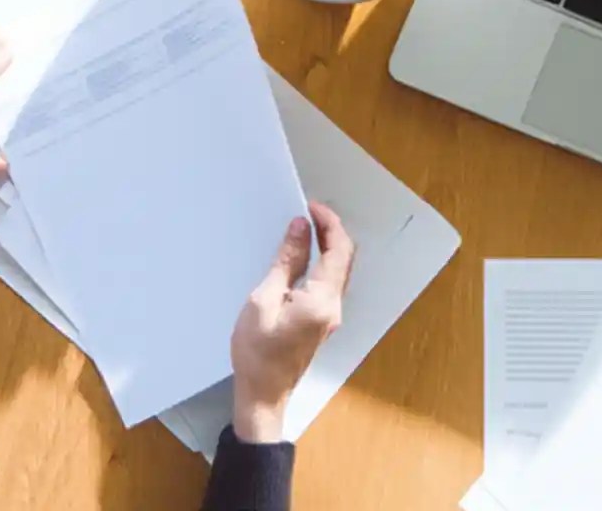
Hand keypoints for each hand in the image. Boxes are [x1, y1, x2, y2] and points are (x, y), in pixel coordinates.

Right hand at [230, 201, 353, 442]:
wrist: (263, 394)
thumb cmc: (257, 352)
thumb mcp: (264, 300)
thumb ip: (285, 262)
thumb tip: (300, 229)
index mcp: (322, 300)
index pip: (338, 251)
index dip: (329, 223)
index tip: (311, 206)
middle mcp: (334, 307)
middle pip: (344, 259)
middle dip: (330, 231)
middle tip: (307, 213)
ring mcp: (331, 316)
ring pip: (339, 272)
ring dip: (327, 247)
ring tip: (303, 230)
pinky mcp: (322, 322)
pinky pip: (329, 284)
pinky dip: (321, 264)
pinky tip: (302, 258)